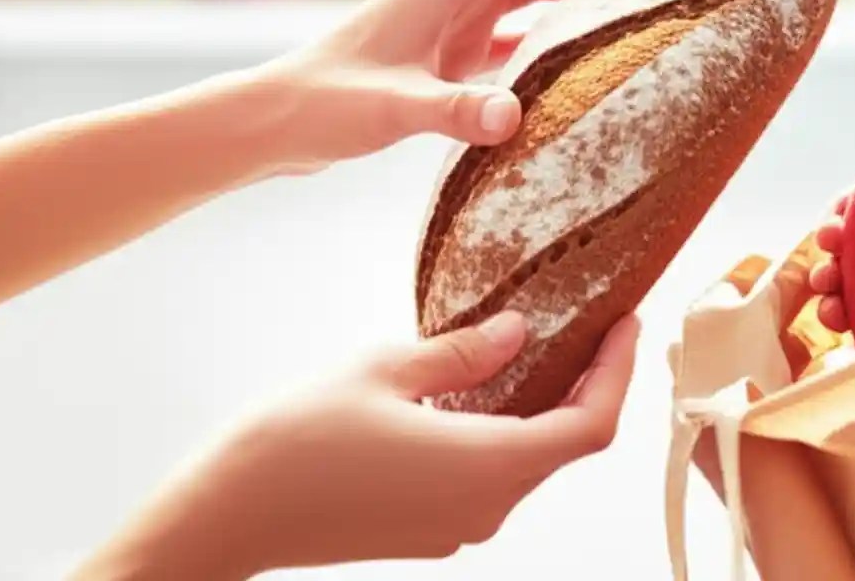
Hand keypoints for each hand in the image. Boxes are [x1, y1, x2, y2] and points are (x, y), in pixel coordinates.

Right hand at [74, 311, 640, 579]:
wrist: (228, 516)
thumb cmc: (293, 442)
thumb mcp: (382, 370)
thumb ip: (461, 352)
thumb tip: (518, 332)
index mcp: (485, 466)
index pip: (588, 425)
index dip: (619, 374)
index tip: (626, 326)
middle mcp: (484, 507)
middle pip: (564, 445)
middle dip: (587, 386)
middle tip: (591, 327)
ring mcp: (457, 526)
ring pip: (528, 463)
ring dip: (544, 409)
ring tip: (541, 347)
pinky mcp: (431, 529)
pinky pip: (490, 478)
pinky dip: (505, 434)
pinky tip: (483, 392)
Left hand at [251, 0, 694, 172]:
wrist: (278, 119)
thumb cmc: (323, 104)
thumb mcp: (389, 108)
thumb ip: (451, 110)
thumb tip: (515, 119)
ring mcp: (460, 17)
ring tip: (658, 1)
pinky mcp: (454, 52)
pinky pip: (525, 32)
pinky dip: (563, 35)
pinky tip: (595, 58)